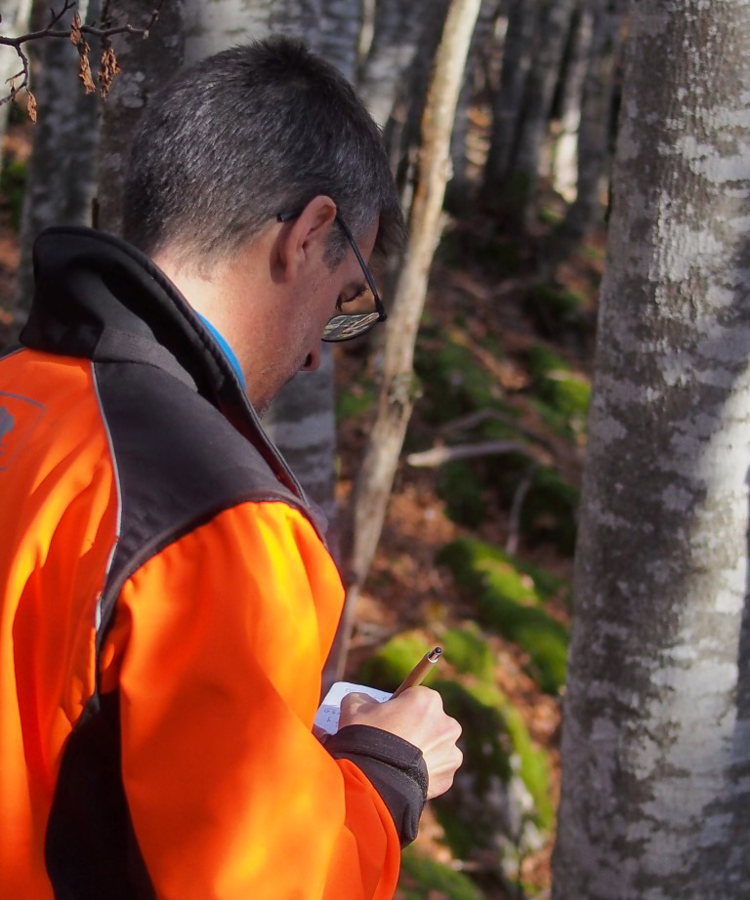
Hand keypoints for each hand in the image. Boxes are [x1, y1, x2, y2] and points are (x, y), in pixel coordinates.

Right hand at [339, 687, 462, 798]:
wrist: (372, 782)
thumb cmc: (365, 739)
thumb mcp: (355, 706)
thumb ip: (365, 699)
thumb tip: (369, 703)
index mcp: (427, 700)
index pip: (416, 697)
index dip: (401, 707)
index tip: (390, 718)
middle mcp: (446, 722)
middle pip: (431, 721)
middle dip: (417, 729)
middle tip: (394, 742)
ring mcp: (451, 751)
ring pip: (437, 748)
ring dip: (424, 753)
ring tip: (399, 763)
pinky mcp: (448, 777)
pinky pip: (437, 771)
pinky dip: (424, 774)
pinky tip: (405, 777)